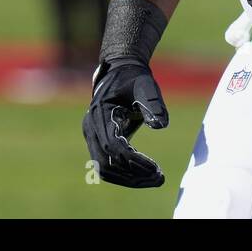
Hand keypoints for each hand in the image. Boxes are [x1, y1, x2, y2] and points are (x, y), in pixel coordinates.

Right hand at [82, 57, 168, 187]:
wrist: (121, 71)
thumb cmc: (134, 78)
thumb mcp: (145, 86)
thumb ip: (152, 103)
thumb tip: (161, 125)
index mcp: (99, 114)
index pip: (112, 146)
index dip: (134, 160)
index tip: (156, 168)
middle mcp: (90, 128)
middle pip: (105, 164)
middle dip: (132, 175)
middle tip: (159, 178)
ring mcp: (92, 136)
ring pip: (105, 170)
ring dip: (130, 179)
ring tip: (156, 179)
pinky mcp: (98, 142)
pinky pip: (108, 166)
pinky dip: (126, 174)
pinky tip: (146, 175)